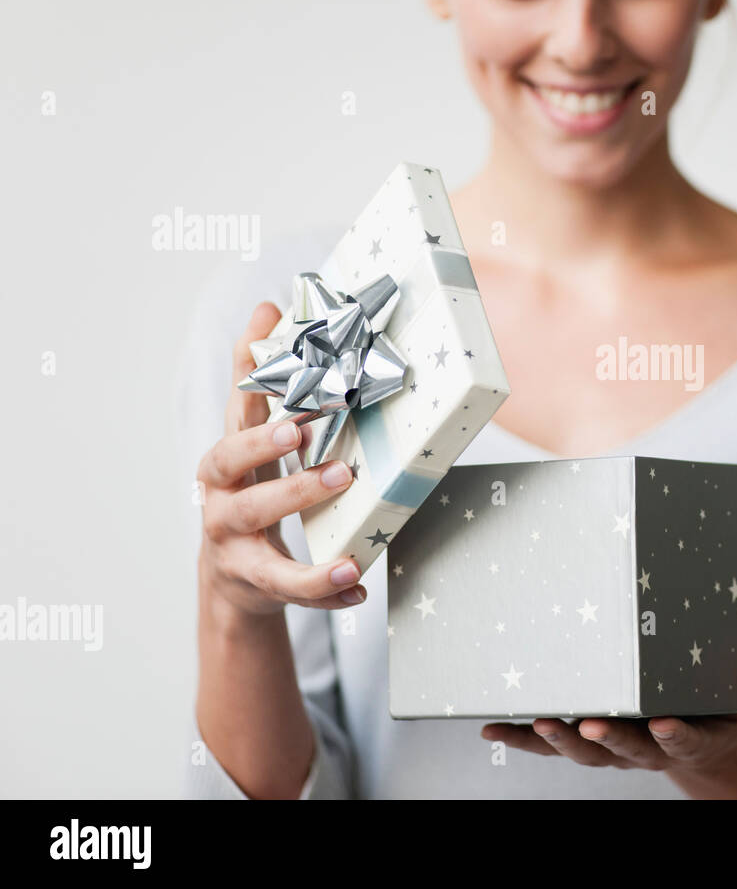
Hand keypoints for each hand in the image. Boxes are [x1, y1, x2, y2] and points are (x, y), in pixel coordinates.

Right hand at [196, 302, 363, 617]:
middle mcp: (220, 499)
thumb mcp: (250, 433)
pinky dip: (326, 591)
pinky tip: (357, 586)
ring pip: (266, 549)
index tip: (295, 410)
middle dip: (284, 476)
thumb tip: (268, 305)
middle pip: (241, 484)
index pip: (236, 423)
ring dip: (310, 553)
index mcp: (224, 456)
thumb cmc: (248, 487)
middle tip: (338, 470)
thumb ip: (258, 379)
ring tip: (351, 558)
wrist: (230, 571)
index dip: (259, 412)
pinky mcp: (257, 583)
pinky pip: (292, 591)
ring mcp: (234, 546)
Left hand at [481, 651, 736, 796]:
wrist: (706, 749)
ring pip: (582, 750)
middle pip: (622, 749)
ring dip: (556, 740)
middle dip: (601, 738)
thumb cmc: (735, 715)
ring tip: (534, 720)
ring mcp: (617, 746)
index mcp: (692, 737)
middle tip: (581, 722)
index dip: (672, 734)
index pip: (681, 739)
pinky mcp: (591, 739)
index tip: (663, 722)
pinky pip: (553, 744)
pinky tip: (492, 727)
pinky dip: (523, 738)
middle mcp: (650, 747)